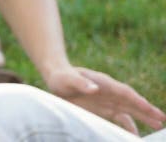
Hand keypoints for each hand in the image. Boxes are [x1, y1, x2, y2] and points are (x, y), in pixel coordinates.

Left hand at [45, 65, 165, 133]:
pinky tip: (135, 134)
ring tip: (157, 125)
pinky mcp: (104, 108)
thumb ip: (80, 82)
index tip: (147, 106)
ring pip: (129, 110)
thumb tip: (94, 88)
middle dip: (146, 109)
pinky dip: (128, 125)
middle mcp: (109, 91)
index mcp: (103, 82)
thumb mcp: (67, 79)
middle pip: (131, 101)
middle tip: (161, 118)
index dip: (135, 99)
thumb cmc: (62, 77)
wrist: (57, 78)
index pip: (123, 91)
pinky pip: (120, 117)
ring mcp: (108, 100)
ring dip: (143, 117)